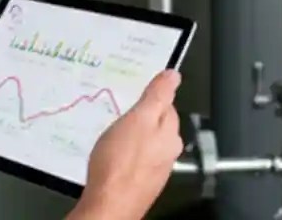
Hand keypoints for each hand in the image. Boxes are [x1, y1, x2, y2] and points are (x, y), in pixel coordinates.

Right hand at [68, 70, 183, 219]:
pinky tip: (111, 155)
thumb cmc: (120, 166)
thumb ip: (158, 95)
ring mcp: (154, 168)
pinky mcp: (139, 180)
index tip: (136, 91)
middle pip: (156, 124)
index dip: (150, 96)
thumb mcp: (139, 118)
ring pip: (145, 142)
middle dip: (139, 116)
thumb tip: (173, 76)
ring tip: (113, 134)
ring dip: (131, 136)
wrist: (108, 205)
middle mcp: (167, 152)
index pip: (167, 104)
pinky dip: (124, 153)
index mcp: (170, 134)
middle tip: (120, 112)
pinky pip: (134, 159)